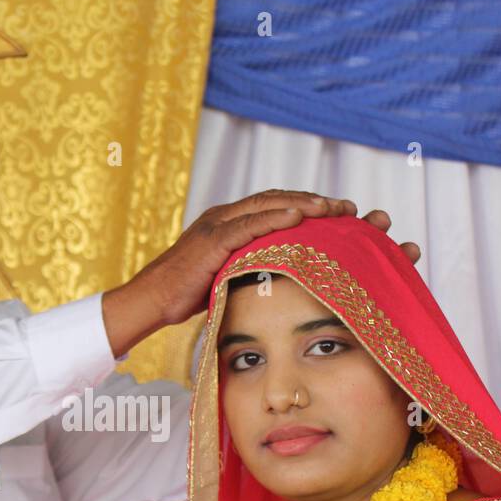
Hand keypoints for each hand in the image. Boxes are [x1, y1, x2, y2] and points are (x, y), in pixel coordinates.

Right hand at [100, 191, 417, 358]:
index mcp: (231, 223)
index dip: (310, 207)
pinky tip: (300, 216)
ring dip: (304, 204)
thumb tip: (280, 282)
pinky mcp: (211, 240)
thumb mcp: (226, 278)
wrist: (150, 300)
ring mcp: (218, 225)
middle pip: (279, 200)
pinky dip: (275, 217)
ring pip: (267, 205)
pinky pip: (248, 224)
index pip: (277, 207)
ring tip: (334, 207)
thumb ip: (250, 270)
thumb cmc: (185, 294)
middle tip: (350, 207)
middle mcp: (226, 216)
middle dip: (316, 202)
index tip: (341, 213)